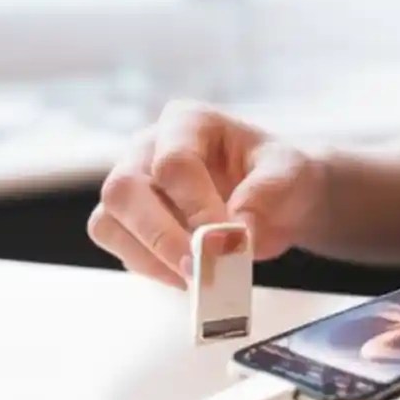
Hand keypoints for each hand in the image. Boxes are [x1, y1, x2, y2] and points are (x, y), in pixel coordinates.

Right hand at [87, 101, 325, 287]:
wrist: (279, 201)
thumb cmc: (279, 177)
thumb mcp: (290, 175)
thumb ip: (266, 195)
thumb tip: (234, 232)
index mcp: (188, 122)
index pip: (173, 161)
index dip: (196, 206)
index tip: (228, 239)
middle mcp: (148, 148)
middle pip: (124, 189)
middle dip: (160, 237)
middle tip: (198, 269)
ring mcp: (133, 185)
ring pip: (108, 220)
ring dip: (148, 256)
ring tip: (193, 277)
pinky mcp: (129, 221)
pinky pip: (117, 245)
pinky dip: (147, 267)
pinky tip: (184, 277)